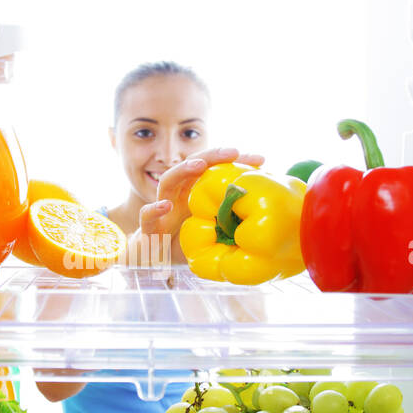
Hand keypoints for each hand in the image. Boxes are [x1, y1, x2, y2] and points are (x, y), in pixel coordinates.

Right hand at [125, 147, 265, 265]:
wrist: (155, 260)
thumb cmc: (186, 242)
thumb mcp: (214, 231)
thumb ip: (232, 221)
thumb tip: (265, 212)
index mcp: (196, 193)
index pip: (215, 170)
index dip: (235, 163)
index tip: (260, 159)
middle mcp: (180, 195)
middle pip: (193, 166)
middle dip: (212, 156)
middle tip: (233, 152)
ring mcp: (163, 209)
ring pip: (167, 181)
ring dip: (183, 170)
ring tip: (199, 165)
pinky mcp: (149, 229)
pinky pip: (147, 216)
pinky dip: (154, 210)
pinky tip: (165, 206)